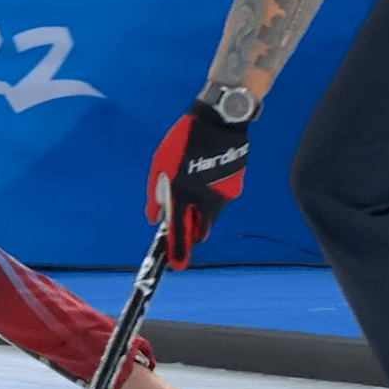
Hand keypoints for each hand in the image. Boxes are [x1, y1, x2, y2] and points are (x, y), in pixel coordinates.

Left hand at [146, 100, 249, 269]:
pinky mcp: (234, 188)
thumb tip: (154, 219)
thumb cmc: (182, 142)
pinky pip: (219, 201)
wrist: (219, 122)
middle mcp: (205, 200)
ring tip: (194, 189)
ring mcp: (223, 196)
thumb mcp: (160, 166)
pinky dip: (211, 197)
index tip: (177, 266)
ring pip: (210, 217)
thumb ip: (156, 195)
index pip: (180, 232)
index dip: (178, 251)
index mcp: (182, 195)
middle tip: (183, 228)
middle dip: (190, 236)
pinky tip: (206, 177)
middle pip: (199, 233)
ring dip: (200, 213)